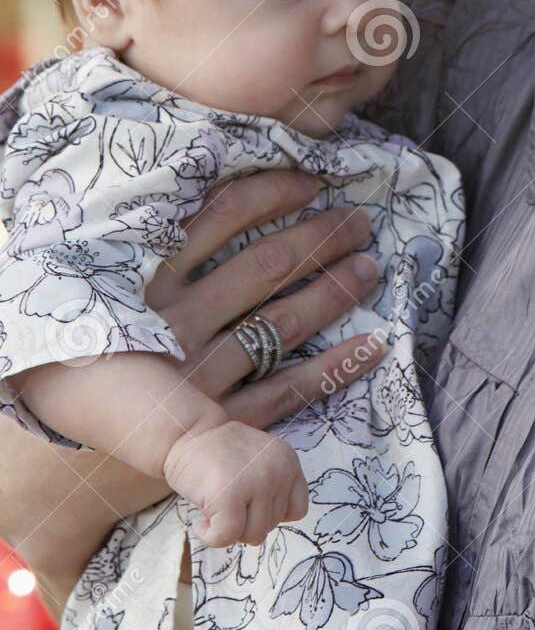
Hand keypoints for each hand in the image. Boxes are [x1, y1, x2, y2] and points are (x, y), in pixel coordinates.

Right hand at [2, 170, 383, 600]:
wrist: (66, 446)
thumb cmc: (96, 354)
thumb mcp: (119, 291)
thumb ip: (176, 245)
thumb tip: (245, 193)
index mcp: (147, 281)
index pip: (219, 222)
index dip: (270, 196)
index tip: (311, 184)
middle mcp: (176, 324)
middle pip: (262, 268)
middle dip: (318, 240)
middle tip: (360, 221)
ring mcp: (200, 376)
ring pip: (280, 323)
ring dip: (332, 292)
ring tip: (370, 268)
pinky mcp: (217, 424)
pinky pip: (286, 392)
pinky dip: (332, 368)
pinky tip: (372, 345)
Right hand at [164, 419, 308, 548]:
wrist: (187, 433)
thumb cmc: (218, 454)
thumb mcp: (257, 466)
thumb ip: (267, 497)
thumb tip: (258, 539)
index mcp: (288, 461)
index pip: (297, 509)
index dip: (271, 515)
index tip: (249, 505)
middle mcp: (278, 470)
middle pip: (271, 525)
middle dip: (245, 521)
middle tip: (225, 500)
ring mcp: (257, 482)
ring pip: (252, 535)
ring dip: (229, 530)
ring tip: (214, 508)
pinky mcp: (230, 495)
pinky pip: (227, 536)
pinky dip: (211, 537)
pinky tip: (201, 522)